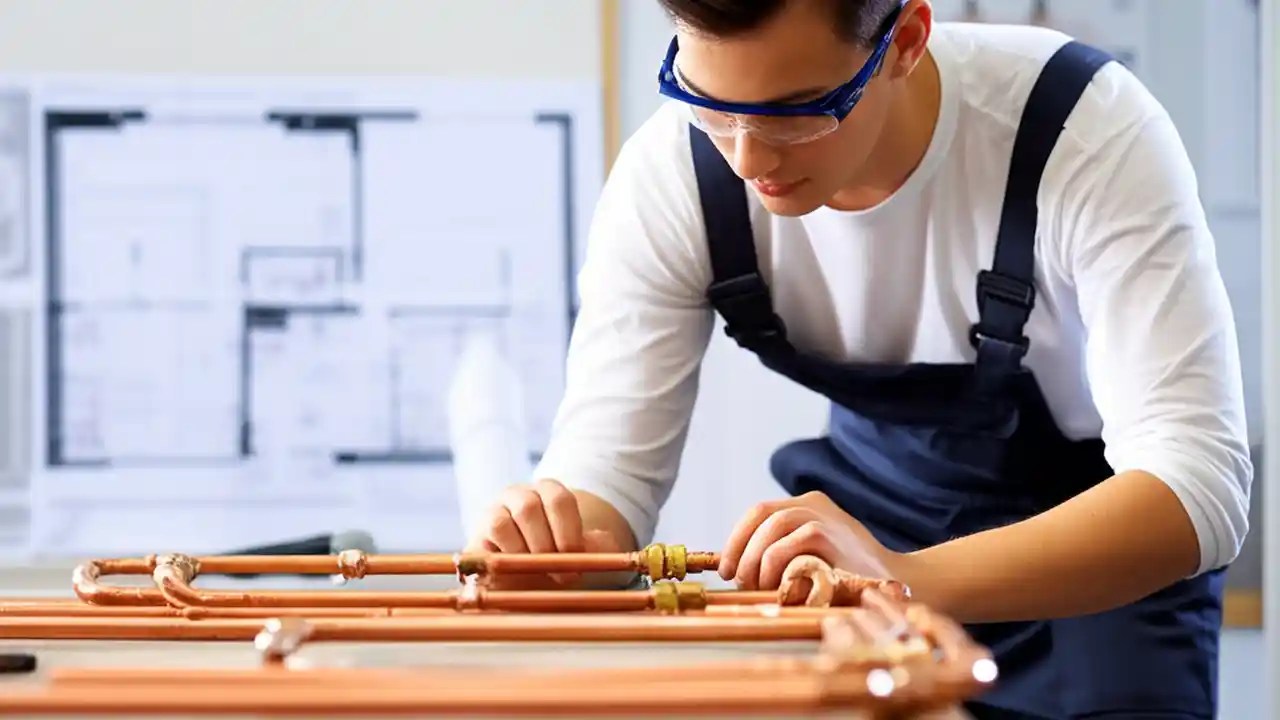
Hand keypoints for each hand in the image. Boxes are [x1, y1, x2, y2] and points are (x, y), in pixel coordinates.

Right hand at [463, 478, 627, 588]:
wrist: (529, 573)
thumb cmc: (562, 558)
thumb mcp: (584, 552)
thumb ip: (598, 547)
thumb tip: (606, 547)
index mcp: (549, 491)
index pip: (558, 498)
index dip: (568, 530)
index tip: (575, 556)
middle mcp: (518, 495)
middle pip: (528, 507)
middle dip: (546, 545)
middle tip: (559, 574)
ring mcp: (493, 513)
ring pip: (501, 522)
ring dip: (521, 552)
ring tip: (535, 572)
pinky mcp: (475, 538)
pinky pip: (480, 546)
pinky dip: (499, 560)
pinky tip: (513, 574)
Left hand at [719, 491, 898, 590]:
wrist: (900, 586)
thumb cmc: (851, 578)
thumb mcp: (813, 557)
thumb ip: (783, 553)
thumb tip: (739, 569)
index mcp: (809, 505)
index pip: (759, 511)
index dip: (737, 538)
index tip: (727, 567)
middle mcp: (815, 504)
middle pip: (762, 514)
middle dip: (741, 549)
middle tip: (739, 580)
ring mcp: (825, 516)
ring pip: (773, 526)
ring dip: (756, 558)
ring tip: (756, 585)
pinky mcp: (830, 534)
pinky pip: (788, 544)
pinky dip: (774, 565)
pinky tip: (777, 585)